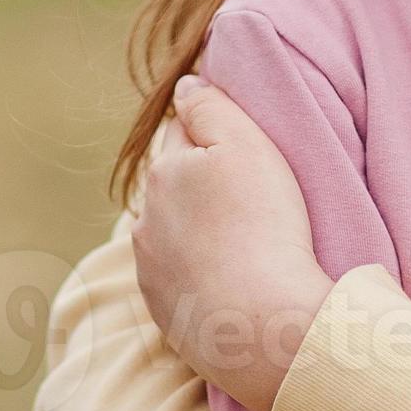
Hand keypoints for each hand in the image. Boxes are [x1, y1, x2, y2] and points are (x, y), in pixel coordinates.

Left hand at [137, 73, 331, 410]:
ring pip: (174, 236)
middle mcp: (146, 220)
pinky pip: (181, 283)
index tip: (245, 149)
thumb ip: (211, 107)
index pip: (183, 134)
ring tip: (243, 243)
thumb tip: (184, 85)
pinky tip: (232, 281)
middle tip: (251, 197)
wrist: (263, 325)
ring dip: (198, 233)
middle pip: (175, 187)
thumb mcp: (248, 146)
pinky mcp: (165, 314)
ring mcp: (152, 272)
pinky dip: (200, 277)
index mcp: (164, 173)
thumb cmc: (264, 227)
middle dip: (201, 185)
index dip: (214, 135)